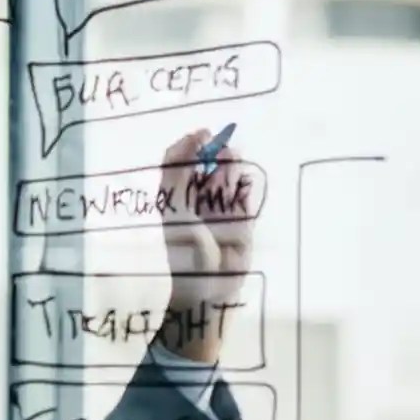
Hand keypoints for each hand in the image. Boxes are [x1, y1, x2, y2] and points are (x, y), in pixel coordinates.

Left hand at [157, 130, 256, 359]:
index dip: (191, 143)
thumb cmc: (185, 247)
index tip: (202, 134)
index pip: (181, 158)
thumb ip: (179, 171)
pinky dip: (244, 186)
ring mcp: (220, 207)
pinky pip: (245, 193)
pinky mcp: (242, 218)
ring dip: (230, 168)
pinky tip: (241, 187)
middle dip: (216, 153)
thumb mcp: (174, 206)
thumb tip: (195, 138)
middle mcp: (197, 197)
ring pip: (228, 175)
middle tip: (222, 148)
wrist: (208, 285)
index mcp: (175, 194)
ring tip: (229, 170)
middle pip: (208, 162)